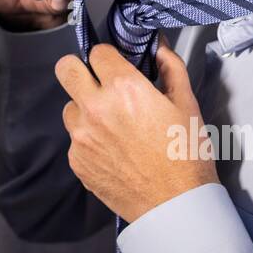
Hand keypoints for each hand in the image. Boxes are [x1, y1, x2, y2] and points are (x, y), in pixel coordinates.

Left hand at [55, 36, 217, 222]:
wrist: (175, 206)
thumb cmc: (186, 156)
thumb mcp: (187, 104)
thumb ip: (171, 66)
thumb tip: (158, 46)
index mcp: (124, 89)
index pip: (97, 52)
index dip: (109, 57)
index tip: (117, 67)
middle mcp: (96, 108)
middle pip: (66, 69)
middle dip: (80, 70)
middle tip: (98, 82)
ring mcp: (82, 136)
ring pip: (69, 106)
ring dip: (84, 108)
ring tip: (112, 124)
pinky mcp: (77, 160)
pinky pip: (74, 138)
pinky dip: (89, 139)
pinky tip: (113, 150)